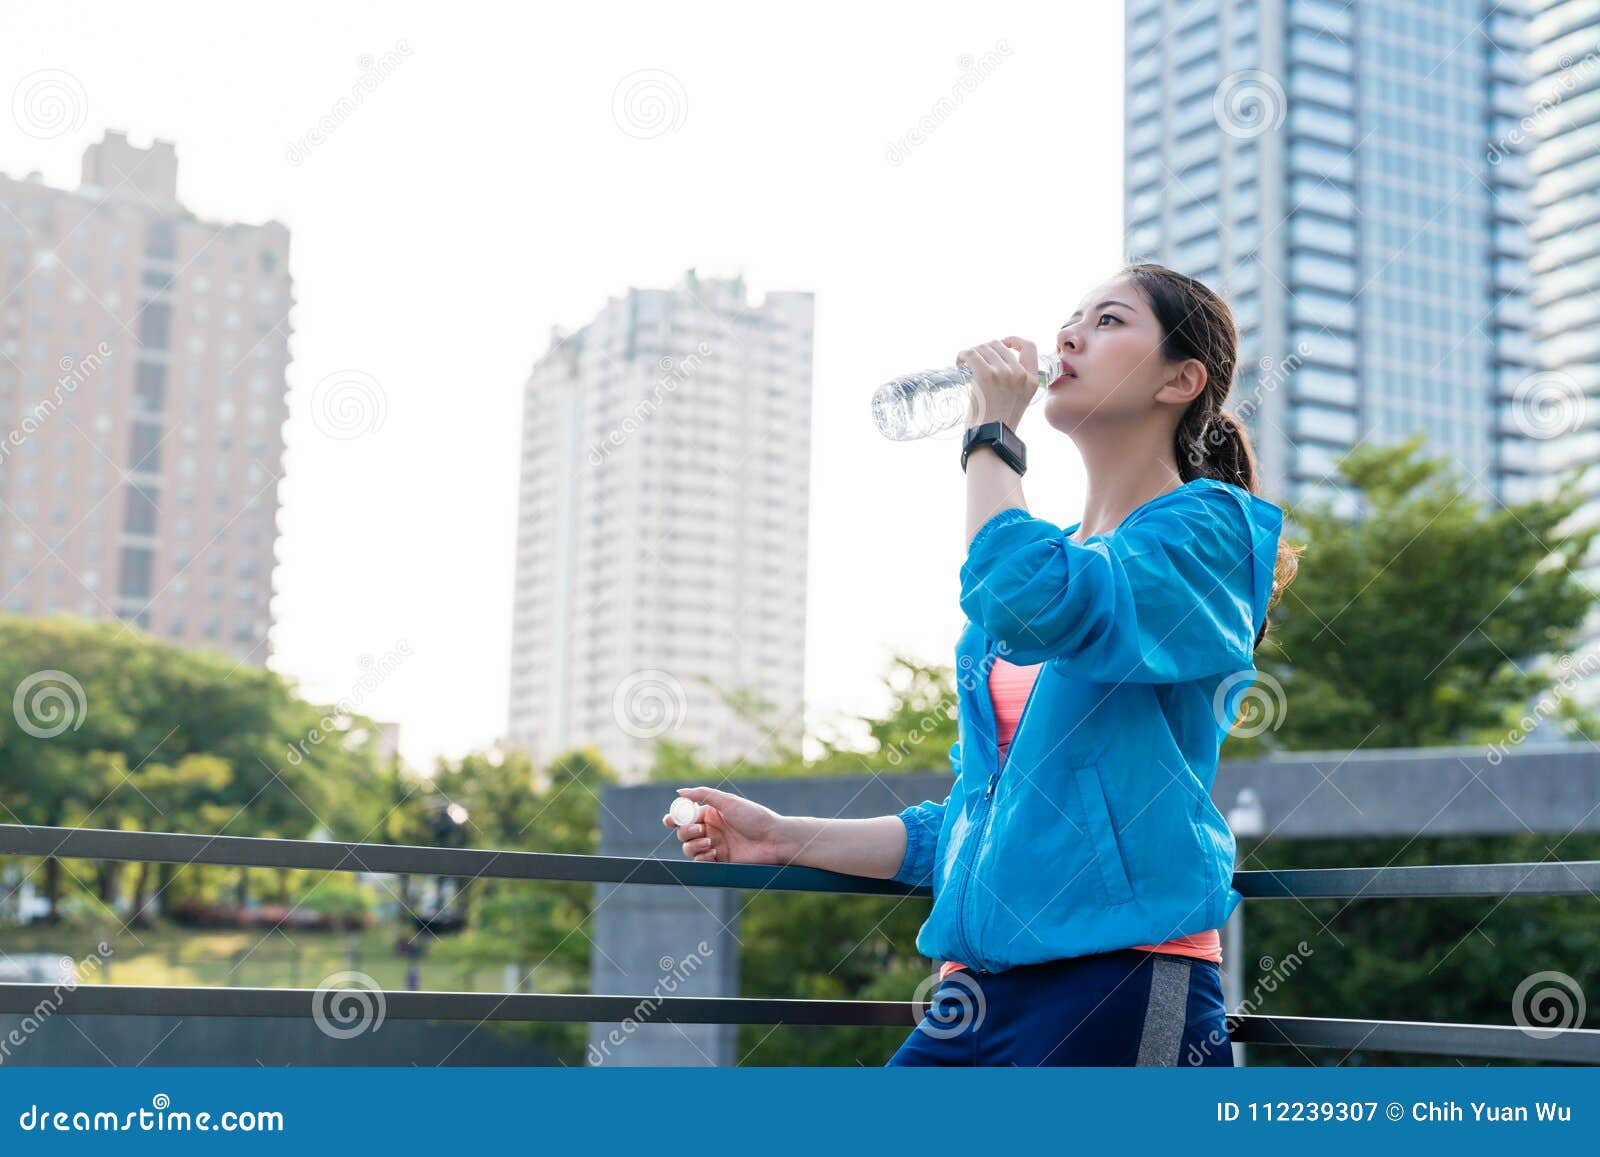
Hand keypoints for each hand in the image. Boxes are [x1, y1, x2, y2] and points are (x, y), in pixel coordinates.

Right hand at [662, 786, 791, 864]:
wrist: (773, 840)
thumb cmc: (754, 817)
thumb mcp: (728, 801)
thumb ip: (703, 795)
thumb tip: (679, 792)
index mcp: (711, 813)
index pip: (685, 815)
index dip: (675, 818)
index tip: (670, 820)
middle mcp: (711, 828)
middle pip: (683, 832)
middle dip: (686, 832)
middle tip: (701, 830)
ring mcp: (714, 845)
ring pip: (688, 847)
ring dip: (693, 845)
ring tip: (709, 842)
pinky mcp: (720, 860)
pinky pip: (700, 861)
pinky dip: (701, 857)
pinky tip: (713, 853)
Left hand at [956, 336, 1038, 428]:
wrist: (991, 438)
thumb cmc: (998, 424)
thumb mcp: (1018, 400)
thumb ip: (1015, 381)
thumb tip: (995, 362)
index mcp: (1032, 380)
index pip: (1029, 347)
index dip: (1014, 340)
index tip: (1003, 342)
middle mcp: (1020, 374)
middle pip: (999, 345)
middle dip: (984, 350)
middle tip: (974, 362)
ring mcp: (1004, 374)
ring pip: (984, 348)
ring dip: (972, 353)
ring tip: (965, 365)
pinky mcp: (986, 376)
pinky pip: (971, 354)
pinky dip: (962, 355)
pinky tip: (959, 363)